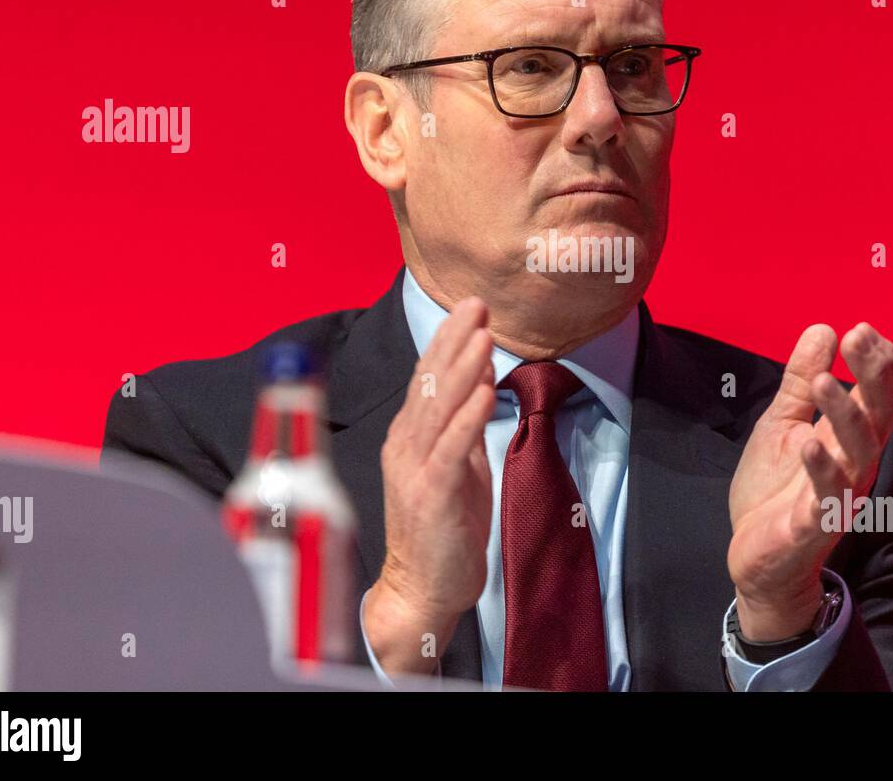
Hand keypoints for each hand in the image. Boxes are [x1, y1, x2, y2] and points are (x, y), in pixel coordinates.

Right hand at [363, 297, 496, 675]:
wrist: (423, 589)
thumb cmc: (443, 528)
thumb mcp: (459, 466)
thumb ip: (465, 426)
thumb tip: (481, 380)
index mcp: (411, 437)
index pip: (429, 378)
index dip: (449, 342)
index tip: (471, 309)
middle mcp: (406, 446)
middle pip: (430, 383)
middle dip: (454, 341)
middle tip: (476, 304)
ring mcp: (415, 469)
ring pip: (438, 410)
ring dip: (463, 369)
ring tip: (483, 335)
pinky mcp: (431, 495)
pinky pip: (451, 450)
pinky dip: (468, 419)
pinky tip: (486, 392)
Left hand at [727, 322, 892, 640]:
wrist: (755, 555)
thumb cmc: (774, 489)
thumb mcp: (779, 423)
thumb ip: (799, 380)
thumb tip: (823, 328)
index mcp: (847, 437)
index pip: (879, 394)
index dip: (878, 362)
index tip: (861, 329)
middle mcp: (854, 462)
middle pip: (879, 415)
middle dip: (872, 376)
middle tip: (857, 339)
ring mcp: (840, 494)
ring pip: (859, 451)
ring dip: (844, 414)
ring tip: (822, 381)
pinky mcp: (816, 525)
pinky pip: (828, 498)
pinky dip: (821, 471)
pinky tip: (809, 444)